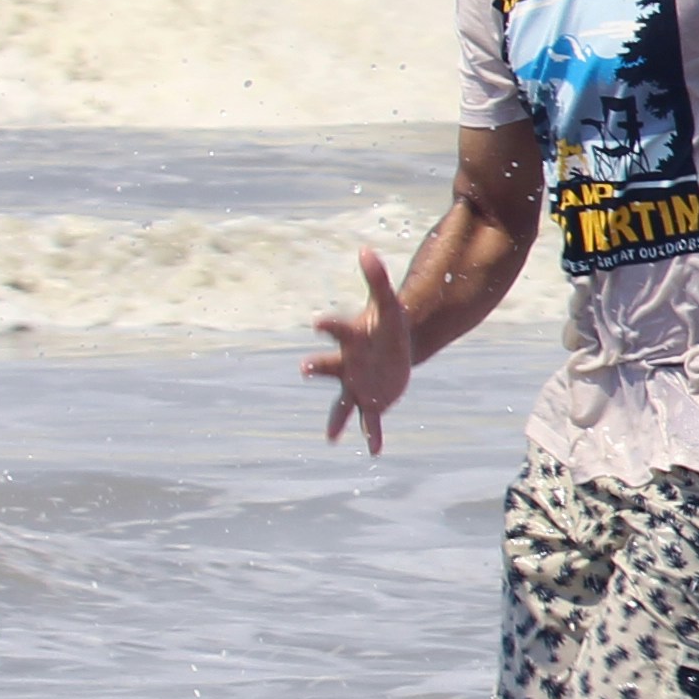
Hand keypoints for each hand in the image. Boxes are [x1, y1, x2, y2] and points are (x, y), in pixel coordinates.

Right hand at [305, 246, 416, 452]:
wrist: (395, 346)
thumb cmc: (387, 322)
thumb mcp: (388, 301)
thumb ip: (376, 277)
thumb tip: (364, 248)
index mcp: (350, 338)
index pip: (337, 329)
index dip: (327, 324)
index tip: (316, 321)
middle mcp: (346, 364)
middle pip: (328, 366)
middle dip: (317, 367)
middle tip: (303, 367)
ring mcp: (356, 385)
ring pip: (343, 403)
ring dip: (337, 419)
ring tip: (330, 437)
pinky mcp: (371, 400)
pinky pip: (368, 419)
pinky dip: (372, 434)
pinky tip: (374, 450)